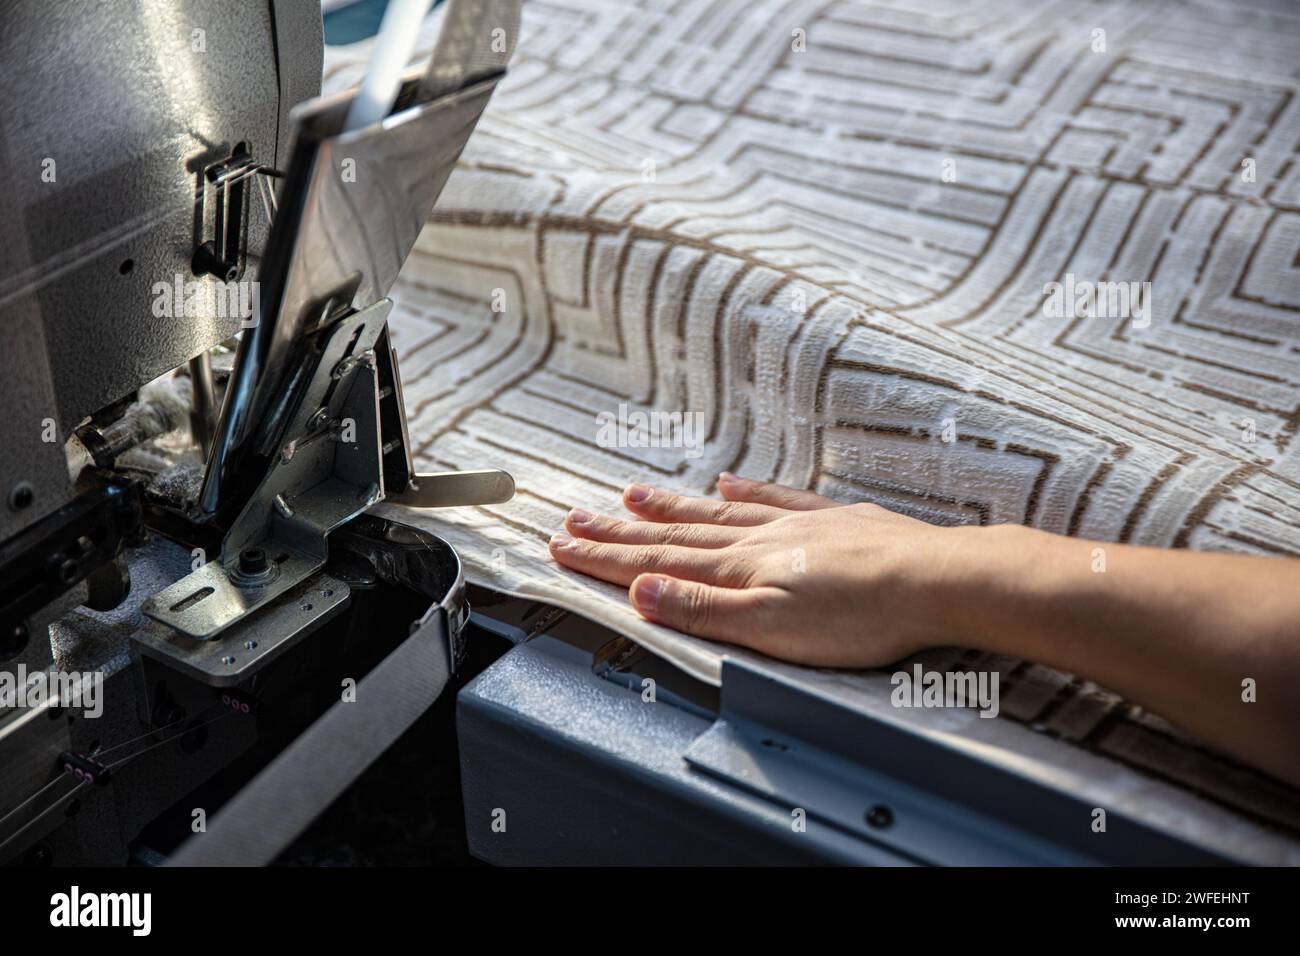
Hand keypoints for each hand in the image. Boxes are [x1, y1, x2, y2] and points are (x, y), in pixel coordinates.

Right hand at [548, 473, 978, 666]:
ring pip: (717, 513)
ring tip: (633, 494)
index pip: (655, 563)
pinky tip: (729, 484)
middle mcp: (759, 539)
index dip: (605, 557)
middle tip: (576, 518)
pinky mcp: (832, 522)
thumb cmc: (862, 616)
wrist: (937, 581)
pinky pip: (775, 500)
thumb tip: (640, 593)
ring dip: (671, 506)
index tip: (564, 544)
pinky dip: (745, 492)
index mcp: (740, 568)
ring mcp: (795, 526)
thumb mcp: (773, 629)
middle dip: (621, 530)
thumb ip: (704, 609)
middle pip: (676, 532)